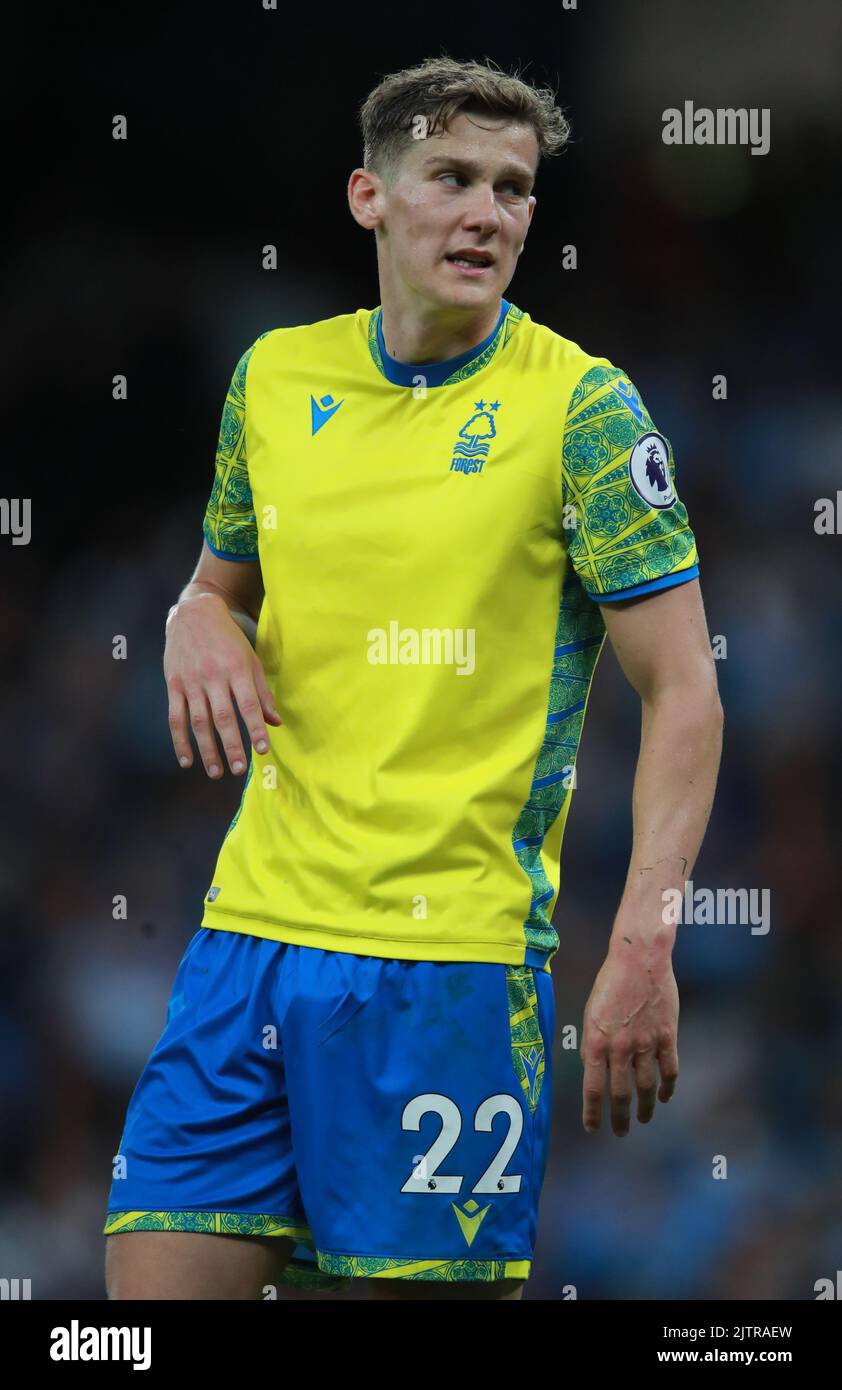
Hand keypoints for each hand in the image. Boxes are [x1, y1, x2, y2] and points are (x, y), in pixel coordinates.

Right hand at [164, 593, 281, 777]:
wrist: (194, 614)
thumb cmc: (229, 640)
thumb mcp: (251, 660)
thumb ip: (262, 692)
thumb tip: (276, 722)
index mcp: (236, 669)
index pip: (248, 704)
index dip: (255, 728)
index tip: (263, 750)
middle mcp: (213, 676)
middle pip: (223, 717)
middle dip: (232, 745)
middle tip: (239, 769)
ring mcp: (191, 681)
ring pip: (199, 721)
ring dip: (207, 749)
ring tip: (216, 772)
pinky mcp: (174, 684)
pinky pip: (176, 717)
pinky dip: (180, 740)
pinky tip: (186, 760)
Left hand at [580, 949, 678, 1135]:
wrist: (639, 958)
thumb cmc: (610, 982)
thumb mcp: (591, 1013)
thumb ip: (594, 1043)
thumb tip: (596, 1070)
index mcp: (595, 1041)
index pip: (592, 1089)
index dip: (593, 1113)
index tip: (593, 1129)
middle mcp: (619, 1048)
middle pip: (620, 1095)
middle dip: (619, 1118)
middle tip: (620, 1133)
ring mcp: (645, 1043)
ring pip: (646, 1088)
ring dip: (645, 1108)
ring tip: (643, 1119)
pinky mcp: (667, 1036)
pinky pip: (669, 1070)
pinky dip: (668, 1087)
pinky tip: (665, 1097)